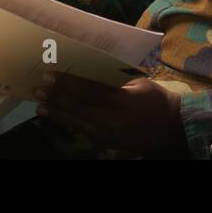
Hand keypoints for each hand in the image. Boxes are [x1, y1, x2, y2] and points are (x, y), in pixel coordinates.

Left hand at [33, 72, 187, 156]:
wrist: (174, 128)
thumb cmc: (157, 99)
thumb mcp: (139, 83)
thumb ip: (115, 80)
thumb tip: (91, 69)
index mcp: (122, 100)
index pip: (89, 90)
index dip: (67, 83)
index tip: (49, 75)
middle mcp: (113, 119)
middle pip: (79, 107)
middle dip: (57, 97)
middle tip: (38, 89)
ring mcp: (110, 134)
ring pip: (78, 122)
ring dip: (58, 113)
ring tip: (40, 106)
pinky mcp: (108, 143)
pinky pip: (84, 131)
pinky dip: (69, 123)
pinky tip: (57, 117)